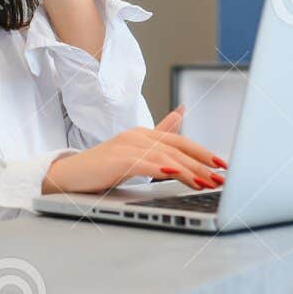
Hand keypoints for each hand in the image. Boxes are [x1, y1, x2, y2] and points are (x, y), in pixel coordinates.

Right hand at [42, 107, 226, 194]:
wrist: (69, 175)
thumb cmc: (103, 166)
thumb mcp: (135, 150)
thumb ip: (159, 132)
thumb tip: (182, 110)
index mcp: (145, 133)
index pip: (182, 141)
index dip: (204, 152)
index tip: (223, 166)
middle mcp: (139, 135)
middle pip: (178, 149)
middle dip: (203, 165)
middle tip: (221, 178)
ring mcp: (128, 146)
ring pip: (166, 157)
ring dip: (189, 171)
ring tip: (205, 183)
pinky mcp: (117, 159)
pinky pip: (145, 163)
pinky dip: (162, 169)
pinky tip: (175, 175)